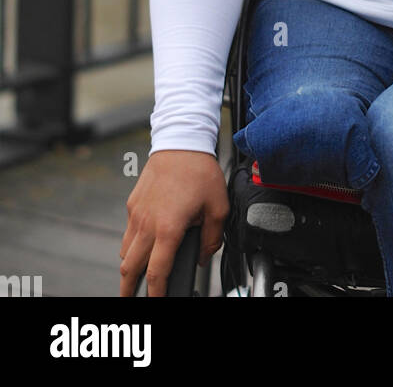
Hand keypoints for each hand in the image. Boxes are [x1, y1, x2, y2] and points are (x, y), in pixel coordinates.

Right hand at [119, 150, 228, 296]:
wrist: (181, 140)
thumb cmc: (200, 171)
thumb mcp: (218, 206)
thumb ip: (212, 237)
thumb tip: (204, 256)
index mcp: (168, 228)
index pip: (156, 272)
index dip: (156, 293)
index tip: (158, 301)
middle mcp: (147, 224)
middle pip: (129, 268)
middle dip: (128, 289)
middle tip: (131, 300)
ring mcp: (136, 214)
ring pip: (125, 251)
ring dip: (128, 267)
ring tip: (135, 278)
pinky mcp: (133, 203)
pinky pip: (127, 232)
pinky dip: (130, 246)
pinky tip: (141, 246)